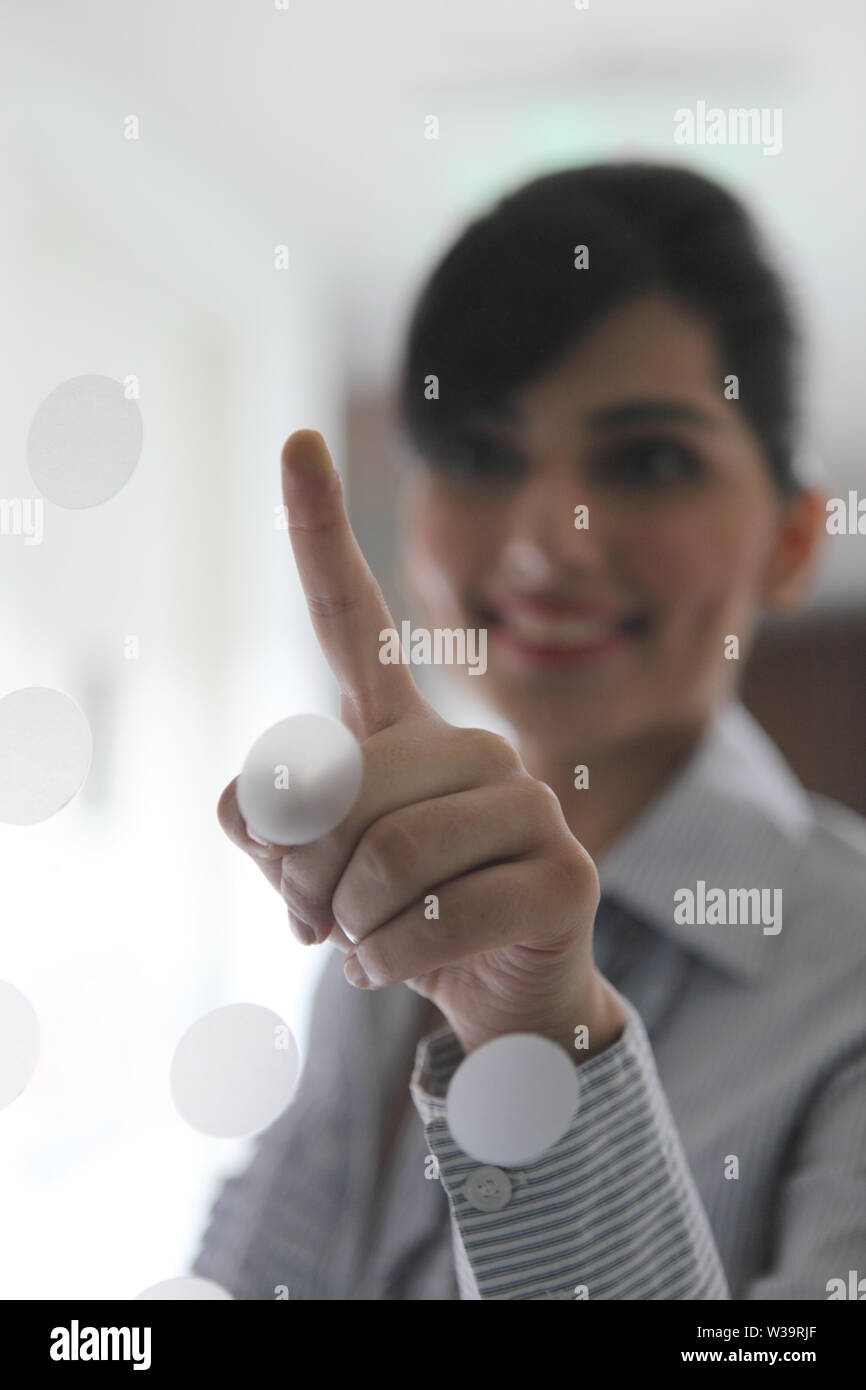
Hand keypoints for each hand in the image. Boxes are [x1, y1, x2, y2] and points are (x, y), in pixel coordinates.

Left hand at [218, 430, 625, 1058]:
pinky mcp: (568, 870)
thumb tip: (249, 805)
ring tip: (358, 942)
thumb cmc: (397, 917)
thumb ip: (267, 826)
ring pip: (386, 853)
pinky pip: (434, 915)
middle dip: (301, 875)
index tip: (295, 440)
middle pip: (340, 786)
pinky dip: (388, 960)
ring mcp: (530, 800)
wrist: (496, 997)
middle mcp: (474, 745)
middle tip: (314, 918)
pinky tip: (393, 966)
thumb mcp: (308, 875)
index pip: (354, 623)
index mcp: (406, 730)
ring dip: (346, 924)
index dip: (321, 533)